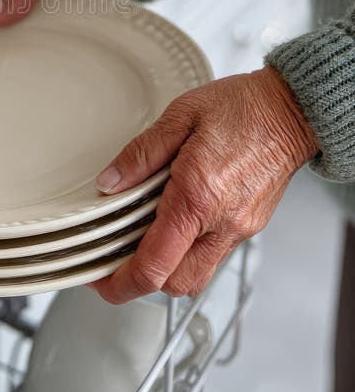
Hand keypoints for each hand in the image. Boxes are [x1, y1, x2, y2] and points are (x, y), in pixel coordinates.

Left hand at [92, 66, 318, 303]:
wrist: (291, 109)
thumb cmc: (244, 108)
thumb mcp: (180, 117)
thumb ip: (141, 154)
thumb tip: (110, 182)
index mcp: (198, 196)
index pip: (154, 265)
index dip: (120, 283)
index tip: (100, 280)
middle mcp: (222, 222)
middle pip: (174, 283)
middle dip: (140, 279)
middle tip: (115, 258)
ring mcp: (239, 228)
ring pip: (196, 276)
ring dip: (166, 268)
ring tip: (143, 238)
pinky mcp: (249, 225)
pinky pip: (213, 255)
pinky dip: (188, 251)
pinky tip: (175, 221)